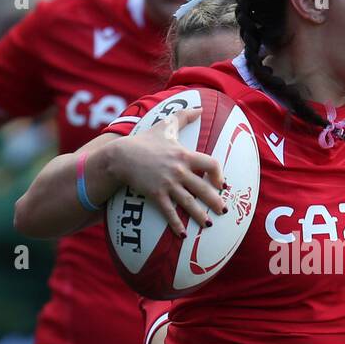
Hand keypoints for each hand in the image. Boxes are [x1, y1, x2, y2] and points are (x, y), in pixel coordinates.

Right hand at [105, 107, 226, 236]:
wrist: (121, 156)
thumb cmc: (145, 141)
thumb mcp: (165, 125)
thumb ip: (184, 116)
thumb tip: (200, 108)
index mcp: (184, 155)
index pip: (211, 165)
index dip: (219, 175)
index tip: (222, 184)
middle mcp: (179, 171)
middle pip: (204, 188)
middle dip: (215, 201)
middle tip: (223, 211)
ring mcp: (167, 184)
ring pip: (189, 203)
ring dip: (200, 215)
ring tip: (208, 224)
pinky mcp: (156, 195)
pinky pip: (169, 212)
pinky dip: (176, 225)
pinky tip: (183, 235)